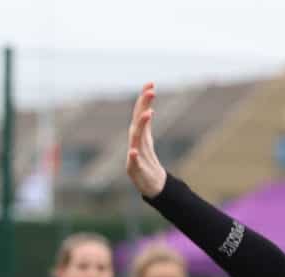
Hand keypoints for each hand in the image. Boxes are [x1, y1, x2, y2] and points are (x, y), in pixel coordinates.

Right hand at [125, 83, 166, 198]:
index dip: (144, 99)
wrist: (151, 184)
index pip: (141, 113)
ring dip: (142, 125)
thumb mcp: (147, 142)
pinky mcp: (134, 169)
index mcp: (140, 135)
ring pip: (137, 138)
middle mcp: (135, 142)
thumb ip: (145, 126)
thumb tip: (147, 109)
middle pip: (138, 121)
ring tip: (149, 113)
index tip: (150, 83)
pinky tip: (134, 151)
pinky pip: (133, 162)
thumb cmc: (147, 163)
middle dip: (143, 105)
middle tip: (151, 90)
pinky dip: (133, 156)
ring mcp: (134, 155)